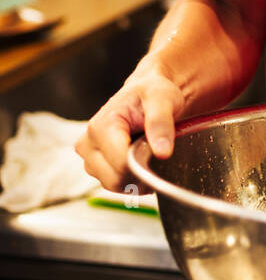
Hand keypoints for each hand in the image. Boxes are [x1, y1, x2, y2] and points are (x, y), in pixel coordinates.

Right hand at [74, 66, 186, 195]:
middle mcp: (87, 144)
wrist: (146, 94)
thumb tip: (162, 153)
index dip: (145, 163)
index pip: (121, 164)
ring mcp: (89, 158)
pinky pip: (116, 186)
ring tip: (147, 152)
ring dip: (136, 177)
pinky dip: (132, 180)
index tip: (160, 149)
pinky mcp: (95, 168)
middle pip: (116, 179)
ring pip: (115, 185)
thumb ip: (161, 123)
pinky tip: (141, 161)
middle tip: (155, 150)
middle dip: (140, 171)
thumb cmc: (153, 93)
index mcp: (100, 126)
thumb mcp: (163, 98)